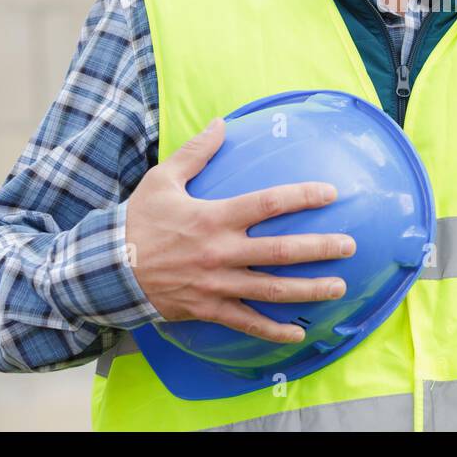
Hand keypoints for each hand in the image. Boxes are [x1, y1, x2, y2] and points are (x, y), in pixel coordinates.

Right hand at [125, 117, 355, 342]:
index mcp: (214, 217)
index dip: (301, 197)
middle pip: (280, 251)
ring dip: (308, 290)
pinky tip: (298, 333)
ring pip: (270, 289)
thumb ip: (196, 152)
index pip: (267, 204)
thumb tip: (220, 123)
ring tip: (339, 286)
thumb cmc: (137, 221)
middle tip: (350, 246)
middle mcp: (220, 251)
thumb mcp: (163, 179)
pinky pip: (246, 323)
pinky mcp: (208, 308)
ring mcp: (216, 284)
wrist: (106, 269)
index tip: (330, 193)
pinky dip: (273, 331)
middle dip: (319, 248)